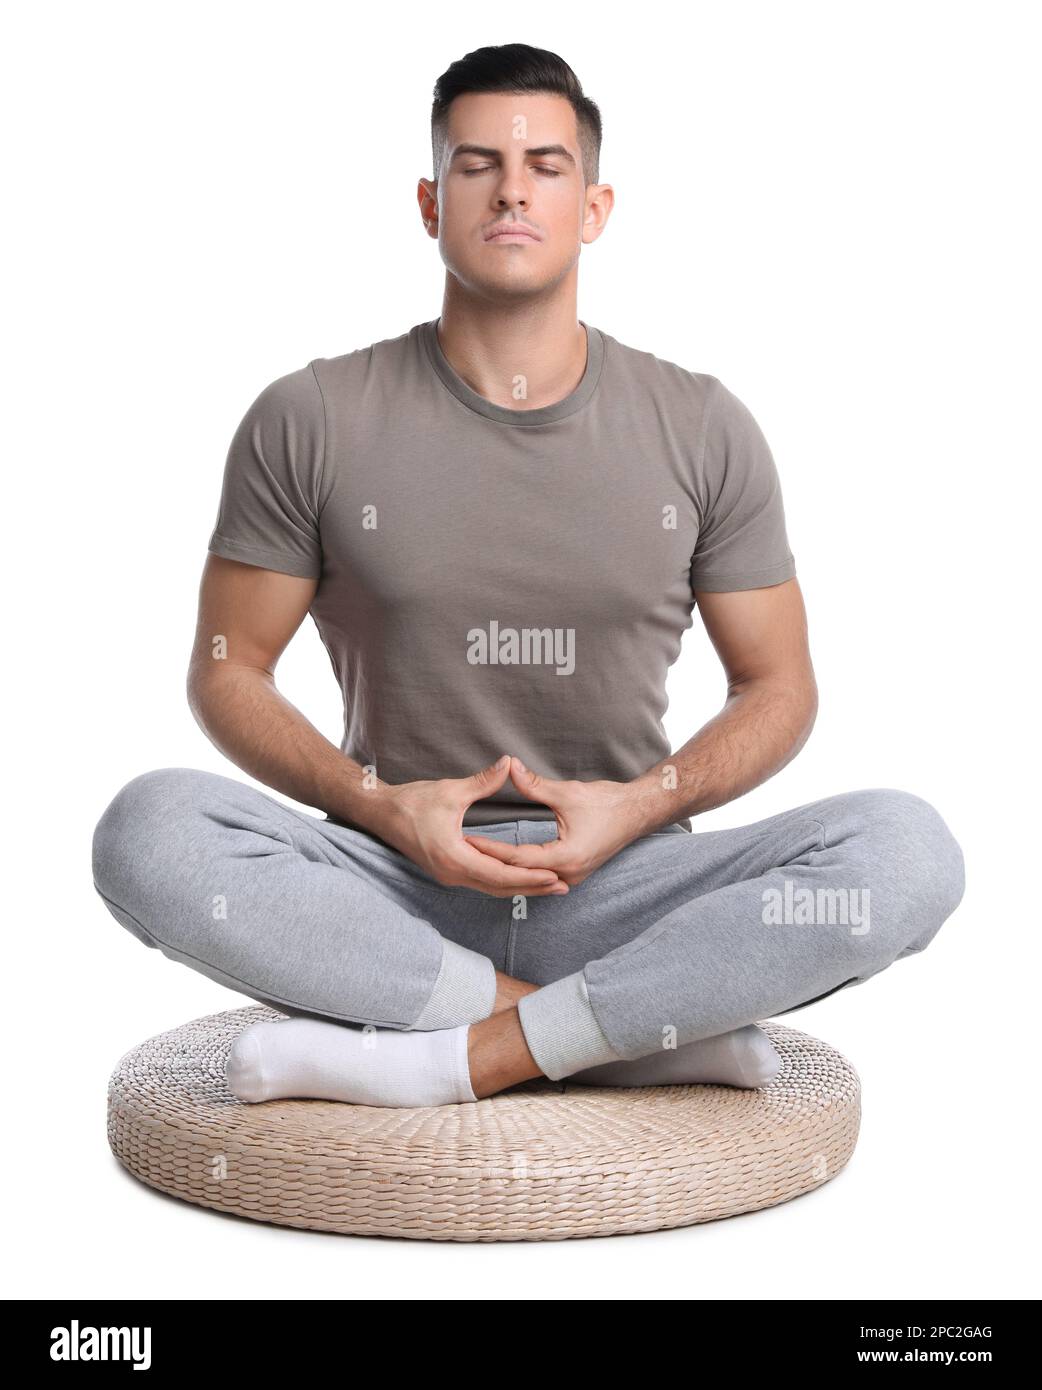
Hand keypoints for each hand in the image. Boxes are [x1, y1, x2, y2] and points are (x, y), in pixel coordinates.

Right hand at [370, 755, 569, 897]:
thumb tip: (509, 764)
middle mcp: (452, 873)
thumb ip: (483, 781)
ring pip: (490, 888)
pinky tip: (518, 878)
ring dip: (519, 887)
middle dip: (531, 888)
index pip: (500, 875)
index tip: (554, 875)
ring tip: (547, 886)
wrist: (380, 813)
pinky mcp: (447, 870)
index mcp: (454, 858)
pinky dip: (503, 882)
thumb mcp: (451, 791)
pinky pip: (480, 883)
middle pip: (499, 888)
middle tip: (561, 886)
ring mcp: (448, 875)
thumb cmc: (411, 802)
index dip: (529, 876)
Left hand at [463, 756, 648, 887]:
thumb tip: (510, 768)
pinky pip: (540, 877)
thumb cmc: (607, 802)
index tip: (467, 840)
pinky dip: (520, 871)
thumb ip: (536, 785)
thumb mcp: (568, 792)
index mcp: (567, 857)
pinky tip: (502, 864)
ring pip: (530, 880)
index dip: (491, 849)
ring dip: (504, 871)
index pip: (517, 858)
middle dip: (491, 863)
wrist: (637, 812)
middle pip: (520, 874)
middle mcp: (569, 873)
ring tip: (476, 860)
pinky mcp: (573, 873)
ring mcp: (572, 877)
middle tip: (462, 852)